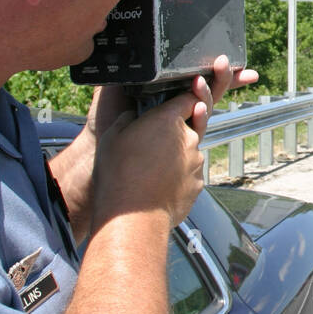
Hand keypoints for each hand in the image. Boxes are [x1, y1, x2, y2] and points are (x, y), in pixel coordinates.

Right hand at [50, 56, 256, 238]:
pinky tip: (156, 186)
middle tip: (153, 144)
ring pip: (188, 153)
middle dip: (175, 132)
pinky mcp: (198, 183)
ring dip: (174, 157)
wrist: (132, 216)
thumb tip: (132, 115)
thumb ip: (129, 119)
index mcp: (169, 119)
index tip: (185, 96)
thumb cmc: (118, 174)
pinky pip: (189, 174)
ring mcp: (196, 162)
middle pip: (189, 126)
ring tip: (148, 172)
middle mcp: (189, 137)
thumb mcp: (114, 136)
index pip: (188, 98)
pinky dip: (177, 177)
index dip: (186, 97)